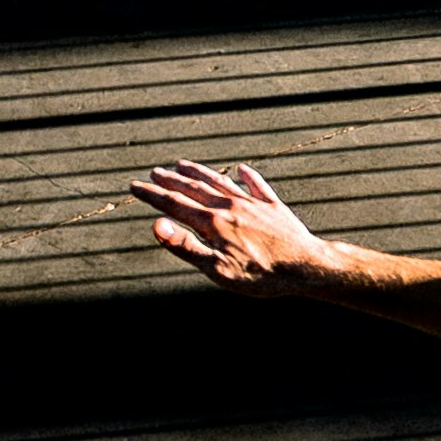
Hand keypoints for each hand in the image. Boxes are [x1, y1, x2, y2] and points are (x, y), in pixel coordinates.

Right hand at [134, 157, 336, 290]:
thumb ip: (185, 247)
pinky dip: (246, 177)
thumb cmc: (261, 276)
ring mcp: (252, 203)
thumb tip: (156, 226)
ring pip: (219, 181)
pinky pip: (256, 186)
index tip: (134, 186)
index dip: (152, 195)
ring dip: (198, 172)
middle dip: (170, 180)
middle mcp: (229, 206)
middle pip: (193, 188)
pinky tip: (241, 170)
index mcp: (212, 223)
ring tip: (183, 164)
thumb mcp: (217, 270)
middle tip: (154, 172)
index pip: (173, 204)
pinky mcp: (273, 206)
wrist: (306, 267)